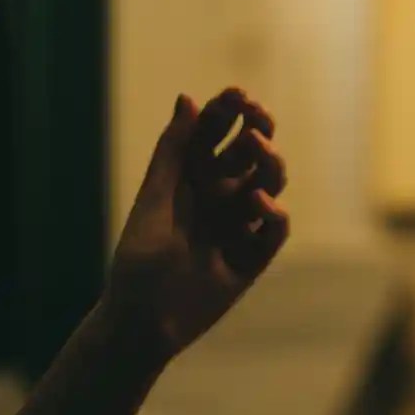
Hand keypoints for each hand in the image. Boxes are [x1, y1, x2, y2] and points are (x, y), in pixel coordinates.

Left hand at [103, 88, 289, 361]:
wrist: (144, 320)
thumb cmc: (139, 260)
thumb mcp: (155, 198)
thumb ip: (173, 150)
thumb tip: (187, 98)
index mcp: (191, 180)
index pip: (216, 137)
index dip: (229, 113)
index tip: (239, 94)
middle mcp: (219, 197)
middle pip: (249, 154)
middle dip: (258, 130)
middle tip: (258, 116)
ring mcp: (240, 224)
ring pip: (269, 184)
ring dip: (268, 163)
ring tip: (258, 148)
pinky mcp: (255, 255)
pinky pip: (275, 228)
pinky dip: (274, 211)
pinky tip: (258, 200)